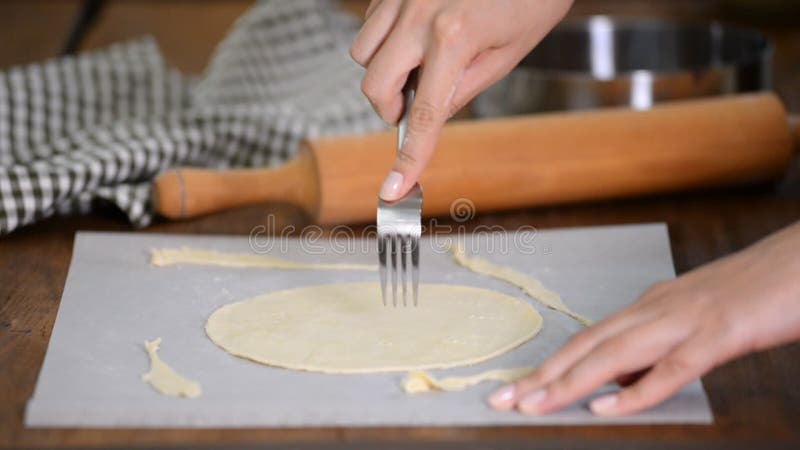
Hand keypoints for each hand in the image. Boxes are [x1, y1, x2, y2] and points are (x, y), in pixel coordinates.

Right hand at [349, 0, 572, 200]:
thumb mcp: (508, 54)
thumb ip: (464, 89)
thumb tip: (429, 116)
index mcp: (454, 37)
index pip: (423, 115)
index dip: (409, 159)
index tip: (394, 190)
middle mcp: (419, 12)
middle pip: (373, 85)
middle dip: (389, 107)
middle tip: (415, 105)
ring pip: (361, 52)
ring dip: (384, 70)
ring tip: (420, 62)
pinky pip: (370, 21)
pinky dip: (385, 38)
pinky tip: (415, 34)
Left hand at [489, 221, 799, 415]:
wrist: (798, 263)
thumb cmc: (748, 295)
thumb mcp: (690, 321)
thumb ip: (654, 347)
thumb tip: (619, 378)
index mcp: (648, 307)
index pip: (585, 340)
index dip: (547, 365)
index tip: (515, 386)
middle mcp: (655, 309)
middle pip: (586, 346)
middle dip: (540, 376)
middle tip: (502, 399)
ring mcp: (685, 321)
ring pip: (614, 355)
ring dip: (569, 382)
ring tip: (533, 404)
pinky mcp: (718, 335)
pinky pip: (671, 368)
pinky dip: (636, 390)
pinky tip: (606, 407)